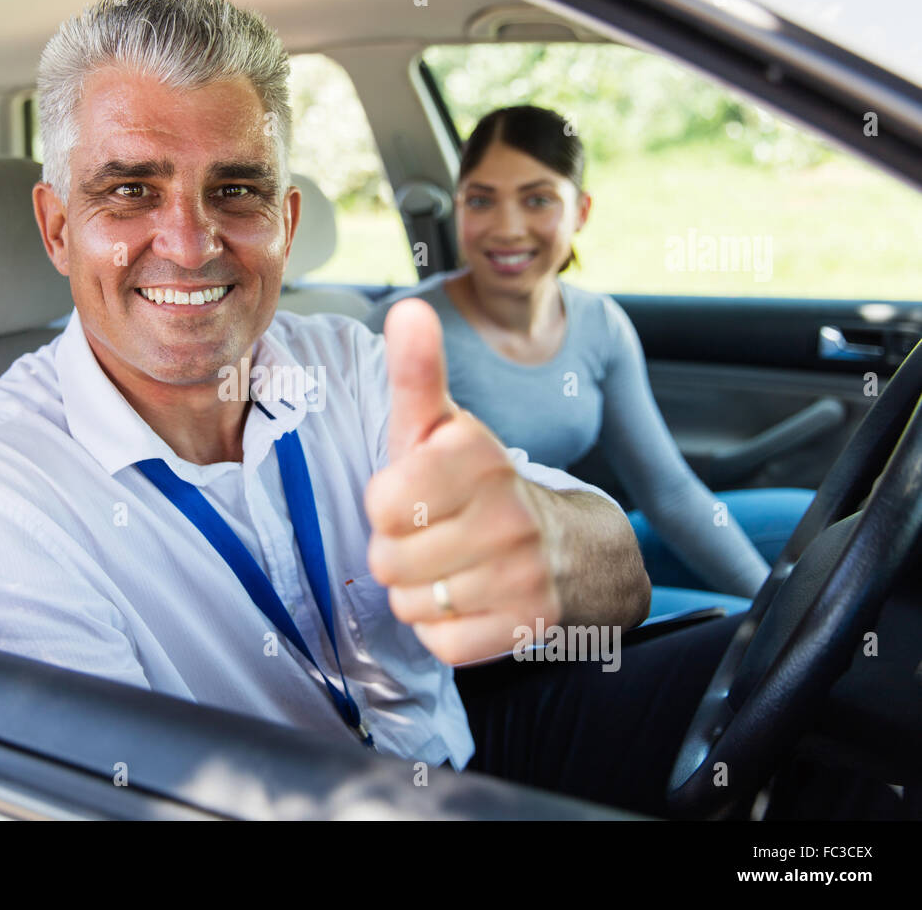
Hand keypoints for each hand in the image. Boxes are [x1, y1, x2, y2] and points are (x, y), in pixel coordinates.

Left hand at [364, 299, 560, 664]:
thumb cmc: (477, 482)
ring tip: (452, 565)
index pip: (382, 504)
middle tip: (434, 533)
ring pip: (411, 603)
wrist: (570, 547)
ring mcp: (524, 571)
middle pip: (387, 560)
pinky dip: (444, 628)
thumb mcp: (444, 425)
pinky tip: (469, 599)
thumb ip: (418, 373)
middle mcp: (508, 511)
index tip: (419, 491)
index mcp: (478, 454)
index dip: (388, 503)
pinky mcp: (529, 624)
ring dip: (420, 591)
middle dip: (398, 551)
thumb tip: (408, 310)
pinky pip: (442, 642)